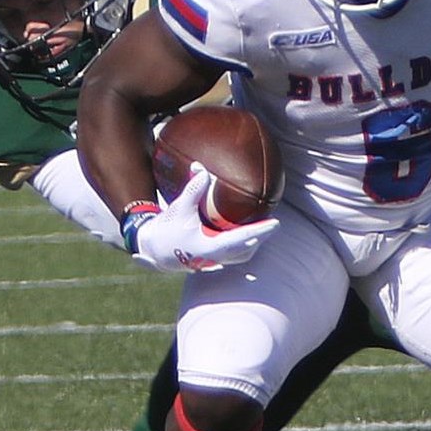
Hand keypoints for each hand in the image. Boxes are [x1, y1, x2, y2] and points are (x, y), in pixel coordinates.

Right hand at [128, 165, 277, 272]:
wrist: (154, 249)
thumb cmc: (167, 228)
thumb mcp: (179, 207)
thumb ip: (193, 189)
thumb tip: (202, 168)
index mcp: (206, 247)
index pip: (239, 240)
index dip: (258, 232)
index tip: (275, 224)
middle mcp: (213, 258)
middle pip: (246, 250)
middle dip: (261, 238)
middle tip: (275, 224)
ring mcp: (213, 262)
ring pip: (241, 256)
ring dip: (254, 244)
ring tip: (265, 229)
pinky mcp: (212, 262)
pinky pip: (234, 256)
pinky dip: (244, 246)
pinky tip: (249, 236)